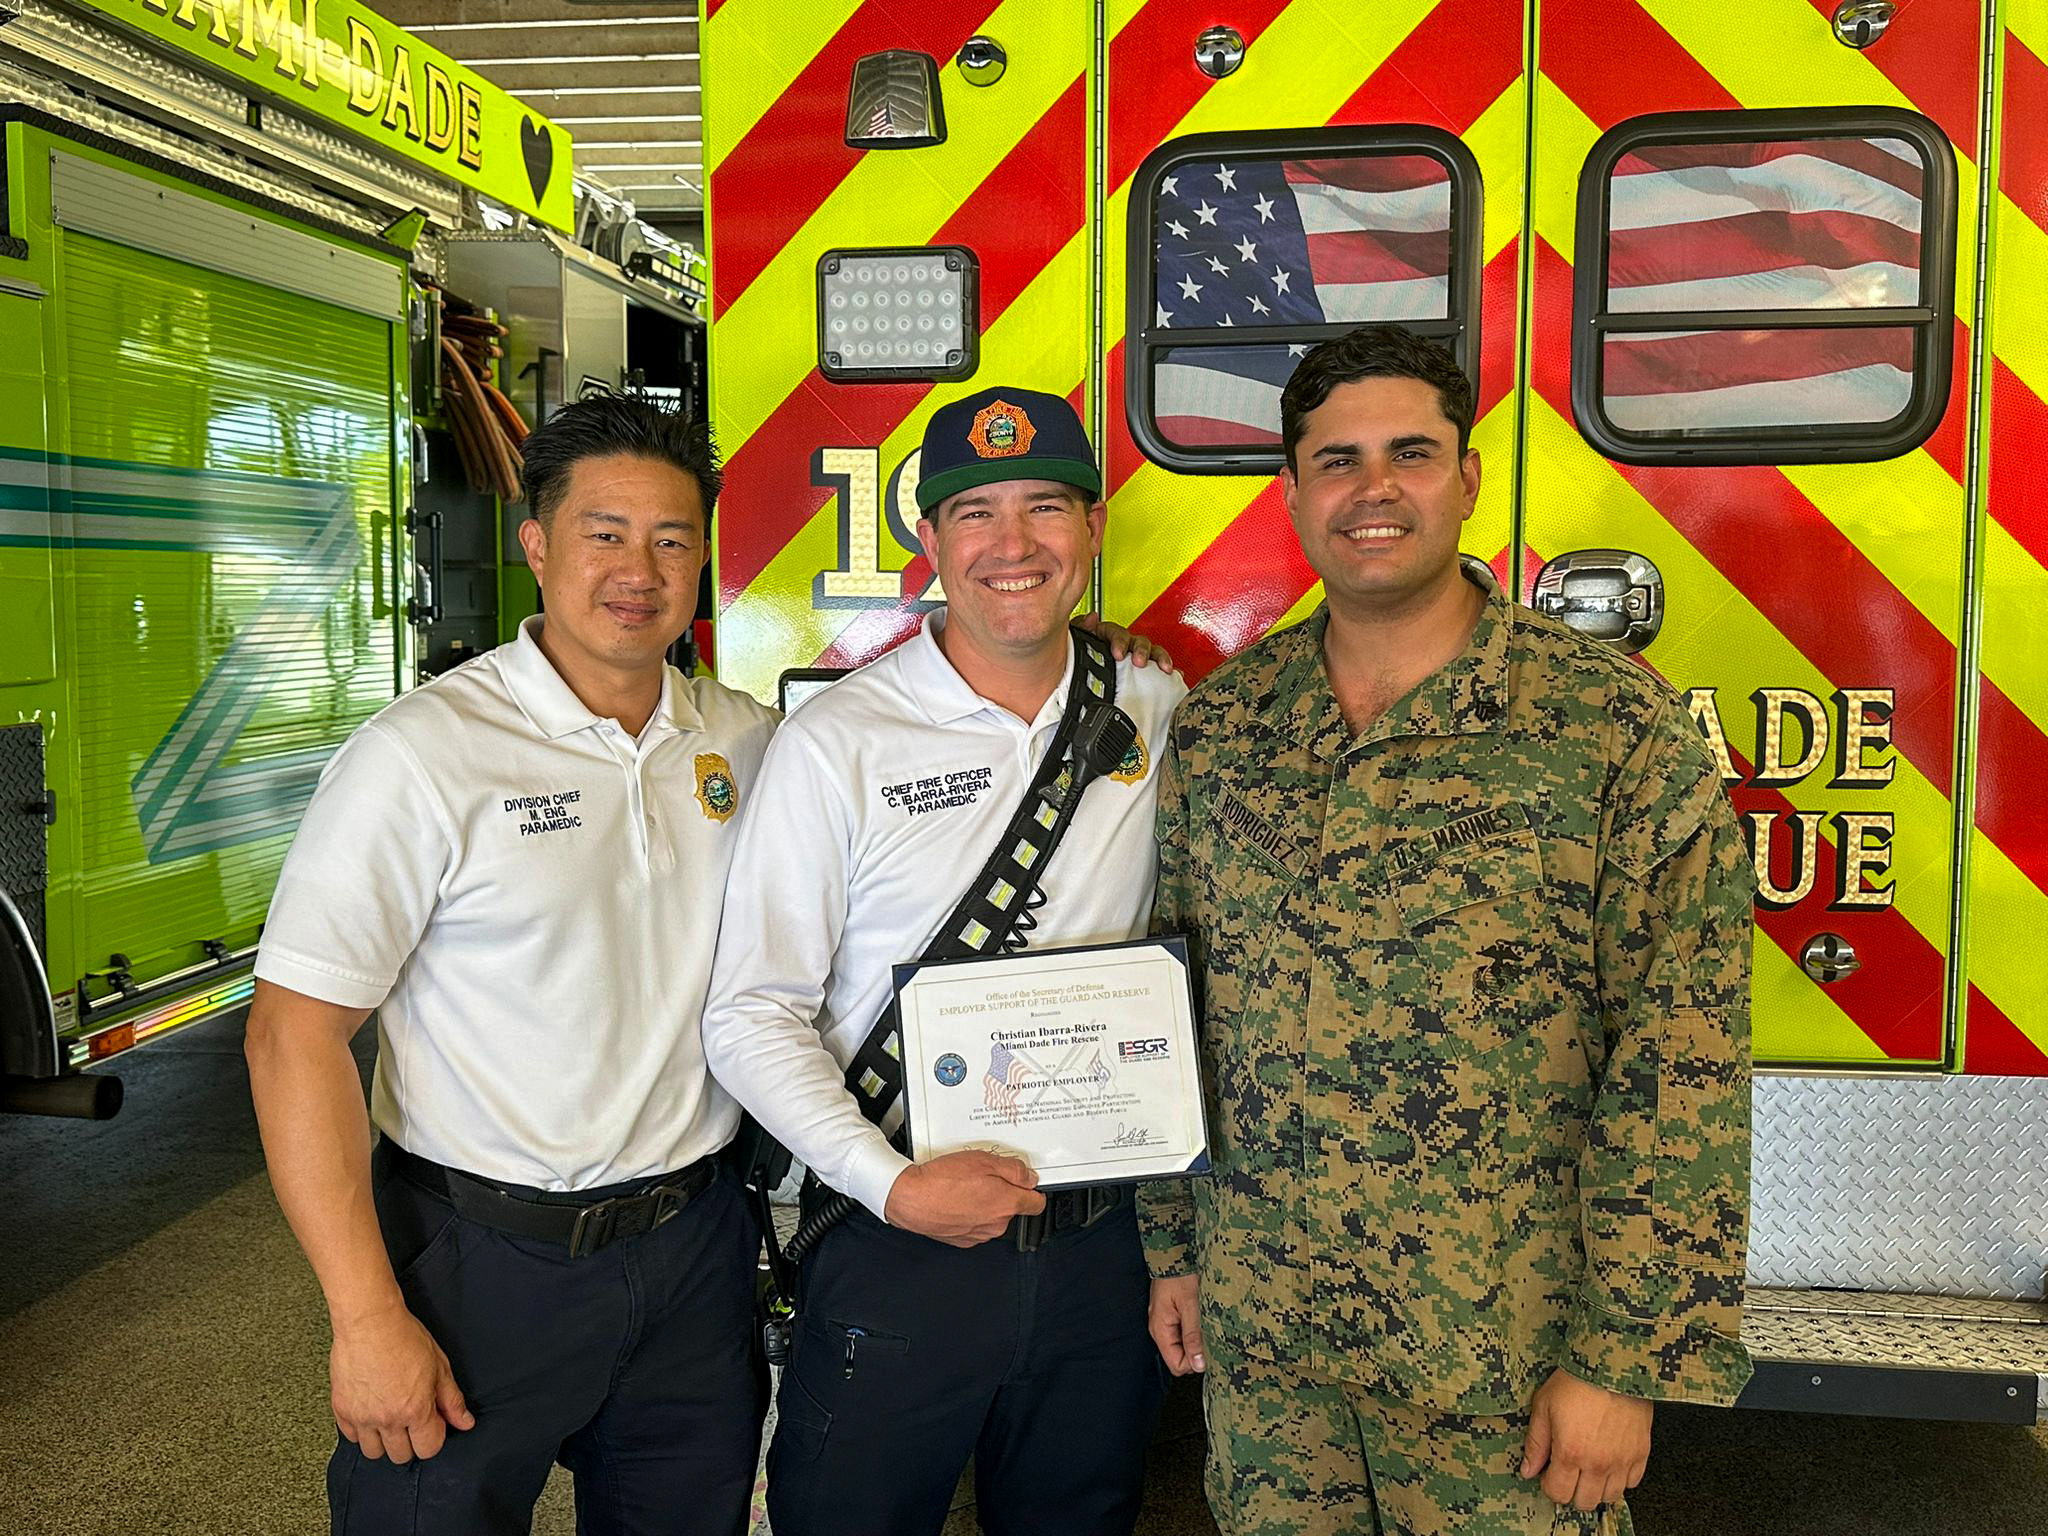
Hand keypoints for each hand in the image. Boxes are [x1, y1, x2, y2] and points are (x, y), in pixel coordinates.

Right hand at [330, 1302, 474, 1461]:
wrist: (369, 1321)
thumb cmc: (405, 1337)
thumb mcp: (439, 1366)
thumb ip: (452, 1399)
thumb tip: (465, 1422)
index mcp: (415, 1410)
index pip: (428, 1449)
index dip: (434, 1436)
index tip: (433, 1421)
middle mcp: (387, 1419)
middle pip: (401, 1456)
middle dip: (411, 1442)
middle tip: (411, 1419)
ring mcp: (361, 1417)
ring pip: (373, 1452)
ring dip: (384, 1440)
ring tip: (390, 1418)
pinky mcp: (341, 1410)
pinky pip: (350, 1437)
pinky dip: (361, 1430)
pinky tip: (371, 1411)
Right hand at [883, 1150, 1044, 1246]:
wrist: (910, 1198)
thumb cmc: (942, 1180)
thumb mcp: (984, 1160)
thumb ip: (1014, 1169)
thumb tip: (1029, 1177)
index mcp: (1007, 1204)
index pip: (1037, 1203)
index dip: (1033, 1190)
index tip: (1027, 1183)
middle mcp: (996, 1224)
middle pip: (1011, 1207)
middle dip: (1002, 1192)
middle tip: (984, 1176)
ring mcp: (980, 1234)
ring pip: (992, 1216)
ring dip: (984, 1203)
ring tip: (964, 1186)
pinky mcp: (963, 1240)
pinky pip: (975, 1224)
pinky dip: (969, 1213)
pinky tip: (955, 1199)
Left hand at [1076, 613, 1176, 672]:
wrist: (1079, 676)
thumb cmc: (1079, 653)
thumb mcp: (1076, 639)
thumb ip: (1080, 628)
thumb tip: (1091, 618)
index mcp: (1107, 634)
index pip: (1117, 631)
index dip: (1119, 641)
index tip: (1118, 654)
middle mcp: (1124, 642)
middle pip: (1138, 640)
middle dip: (1141, 650)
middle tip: (1139, 661)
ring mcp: (1135, 654)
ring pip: (1152, 650)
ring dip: (1159, 657)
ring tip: (1164, 667)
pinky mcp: (1145, 667)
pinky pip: (1158, 665)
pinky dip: (1167, 667)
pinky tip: (1175, 673)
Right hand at [1148, 1273, 1205, 1373]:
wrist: (1173, 1252)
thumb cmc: (1179, 1274)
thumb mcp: (1190, 1305)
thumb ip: (1193, 1336)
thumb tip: (1198, 1365)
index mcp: (1160, 1329)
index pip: (1176, 1364)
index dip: (1194, 1361)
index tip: (1208, 1347)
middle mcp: (1160, 1328)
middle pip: (1180, 1356)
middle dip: (1197, 1350)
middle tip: (1210, 1332)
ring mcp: (1166, 1321)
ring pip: (1184, 1344)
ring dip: (1197, 1338)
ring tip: (1206, 1321)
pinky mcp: (1172, 1313)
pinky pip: (1184, 1331)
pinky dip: (1195, 1328)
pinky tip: (1202, 1316)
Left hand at [1519, 1368, 1651, 1511]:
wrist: (1612, 1364)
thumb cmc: (1577, 1380)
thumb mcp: (1543, 1406)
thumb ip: (1535, 1444)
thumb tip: (1528, 1470)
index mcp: (1571, 1453)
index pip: (1558, 1493)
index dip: (1549, 1485)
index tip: (1549, 1473)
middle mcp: (1598, 1463)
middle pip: (1584, 1501)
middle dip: (1572, 1491)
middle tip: (1568, 1471)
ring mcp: (1623, 1460)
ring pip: (1610, 1496)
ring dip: (1596, 1487)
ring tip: (1588, 1467)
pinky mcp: (1641, 1453)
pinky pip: (1632, 1482)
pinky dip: (1620, 1478)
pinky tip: (1609, 1461)